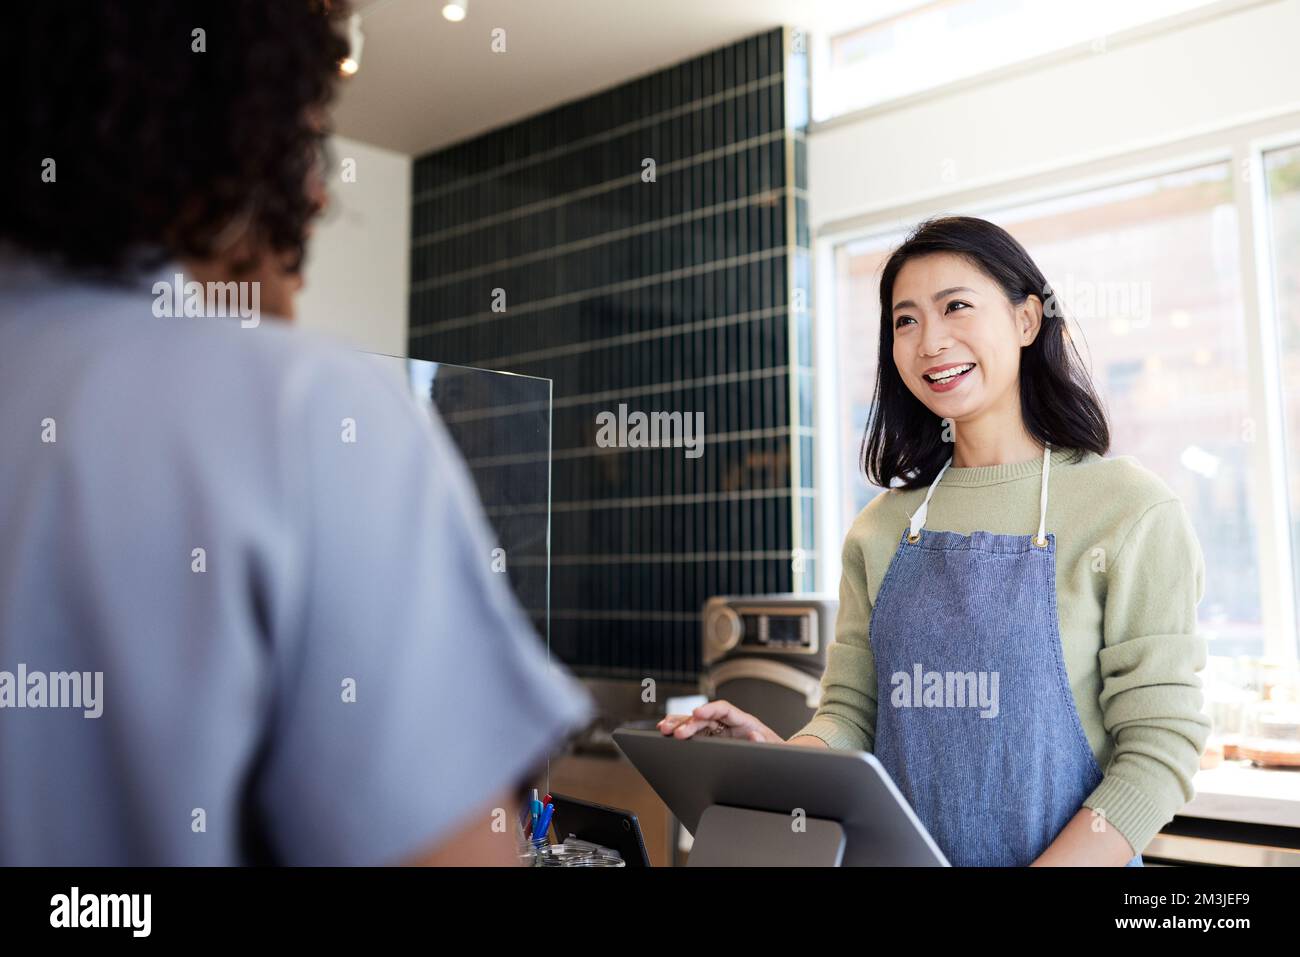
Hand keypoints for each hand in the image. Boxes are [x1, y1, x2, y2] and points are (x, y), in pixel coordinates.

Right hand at [656, 700, 782, 743]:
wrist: (776, 759)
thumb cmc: (775, 751)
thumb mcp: (776, 749)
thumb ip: (766, 742)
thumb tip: (755, 736)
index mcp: (745, 722)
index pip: (725, 710)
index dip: (710, 709)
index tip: (697, 713)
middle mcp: (730, 723)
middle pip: (707, 717)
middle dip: (689, 722)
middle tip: (675, 731)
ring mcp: (722, 730)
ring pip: (698, 723)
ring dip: (680, 724)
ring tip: (664, 728)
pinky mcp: (715, 739)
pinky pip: (696, 733)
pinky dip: (682, 731)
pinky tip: (669, 731)